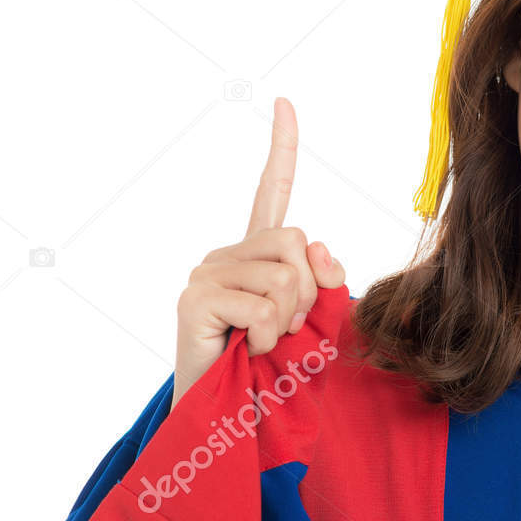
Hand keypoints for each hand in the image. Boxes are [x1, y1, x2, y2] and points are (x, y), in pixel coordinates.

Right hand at [171, 97, 345, 408]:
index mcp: (257, 255)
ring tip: (262, 342)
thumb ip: (324, 282)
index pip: (271, 190)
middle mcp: (226, 255)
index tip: (285, 101)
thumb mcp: (312, 323)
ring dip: (288, 318)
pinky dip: (265, 333)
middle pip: (295, 241)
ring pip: (284, 273)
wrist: (229, 420)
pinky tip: (244, 348)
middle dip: (307, 291)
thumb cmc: (271, 374)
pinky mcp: (195, 298)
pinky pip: (260, 303)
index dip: (281, 147)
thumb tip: (318, 246)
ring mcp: (206, 273)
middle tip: (283, 329)